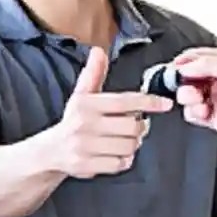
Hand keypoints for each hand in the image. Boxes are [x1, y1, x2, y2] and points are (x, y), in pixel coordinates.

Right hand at [45, 47, 172, 177]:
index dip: (148, 102)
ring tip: (127, 139)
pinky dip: (124, 160)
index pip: (124, 101)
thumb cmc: (73, 120)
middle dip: (140, 126)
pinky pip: (119, 164)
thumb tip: (98, 51)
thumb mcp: (81, 95)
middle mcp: (84, 124)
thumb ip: (94, 74)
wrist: (50, 151)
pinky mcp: (86, 166)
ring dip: (133, 144)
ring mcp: (85, 147)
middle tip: (137, 125)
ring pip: (128, 146)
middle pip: (131, 126)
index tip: (165, 104)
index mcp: (86, 104)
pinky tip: (117, 153)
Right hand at [172, 48, 216, 142]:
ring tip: (197, 98)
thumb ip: (204, 63)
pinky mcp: (215, 117)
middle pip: (189, 77)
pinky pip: (194, 113)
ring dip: (188, 97)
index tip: (174, 67)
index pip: (198, 57)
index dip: (184, 61)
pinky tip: (203, 111)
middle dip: (183, 80)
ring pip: (189, 96)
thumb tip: (184, 67)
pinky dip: (194, 112)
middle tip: (182, 83)